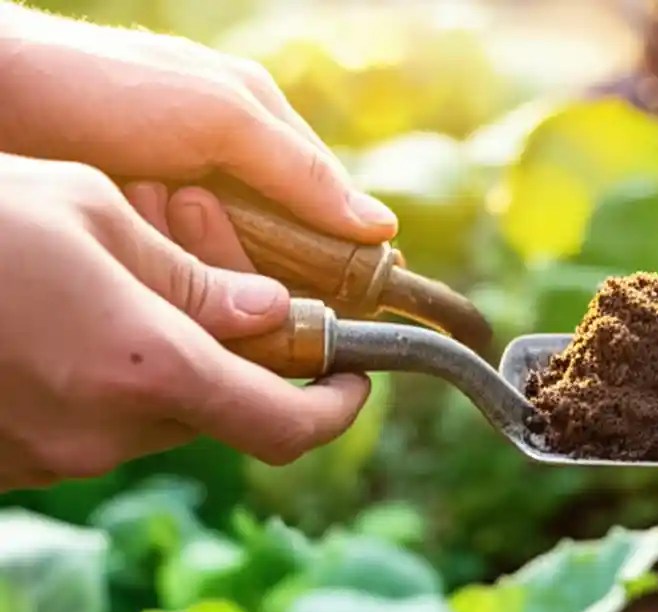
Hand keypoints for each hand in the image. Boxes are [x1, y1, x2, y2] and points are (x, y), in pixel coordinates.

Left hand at [0, 2, 395, 243]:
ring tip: (168, 245)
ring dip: (208, 270)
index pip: (329, 202)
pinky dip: (172, 280)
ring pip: (232, 267)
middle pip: (282, 245)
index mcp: (259, 125)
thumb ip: (299, 172)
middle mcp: (227, 168)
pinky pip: (183, 278)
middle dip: (261, 263)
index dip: (345, 252)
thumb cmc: (102, 88)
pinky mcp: (139, 233)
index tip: (355, 303)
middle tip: (235, 271)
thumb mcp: (219, 118)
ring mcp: (181, 203)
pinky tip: (152, 274)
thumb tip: (380, 227)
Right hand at [0, 152, 369, 489]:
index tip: (353, 379)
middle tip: (209, 270)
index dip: (335, 409)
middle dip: (235, 353)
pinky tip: (73, 317)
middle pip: (219, 411)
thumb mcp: (91, 214)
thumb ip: (192, 275)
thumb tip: (269, 310)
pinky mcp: (11, 465)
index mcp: (150, 369)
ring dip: (165, 361)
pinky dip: (108, 379)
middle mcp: (107, 432)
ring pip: (154, 415)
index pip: (284, 425)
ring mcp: (53, 459)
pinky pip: (93, 425)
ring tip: (121, 279)